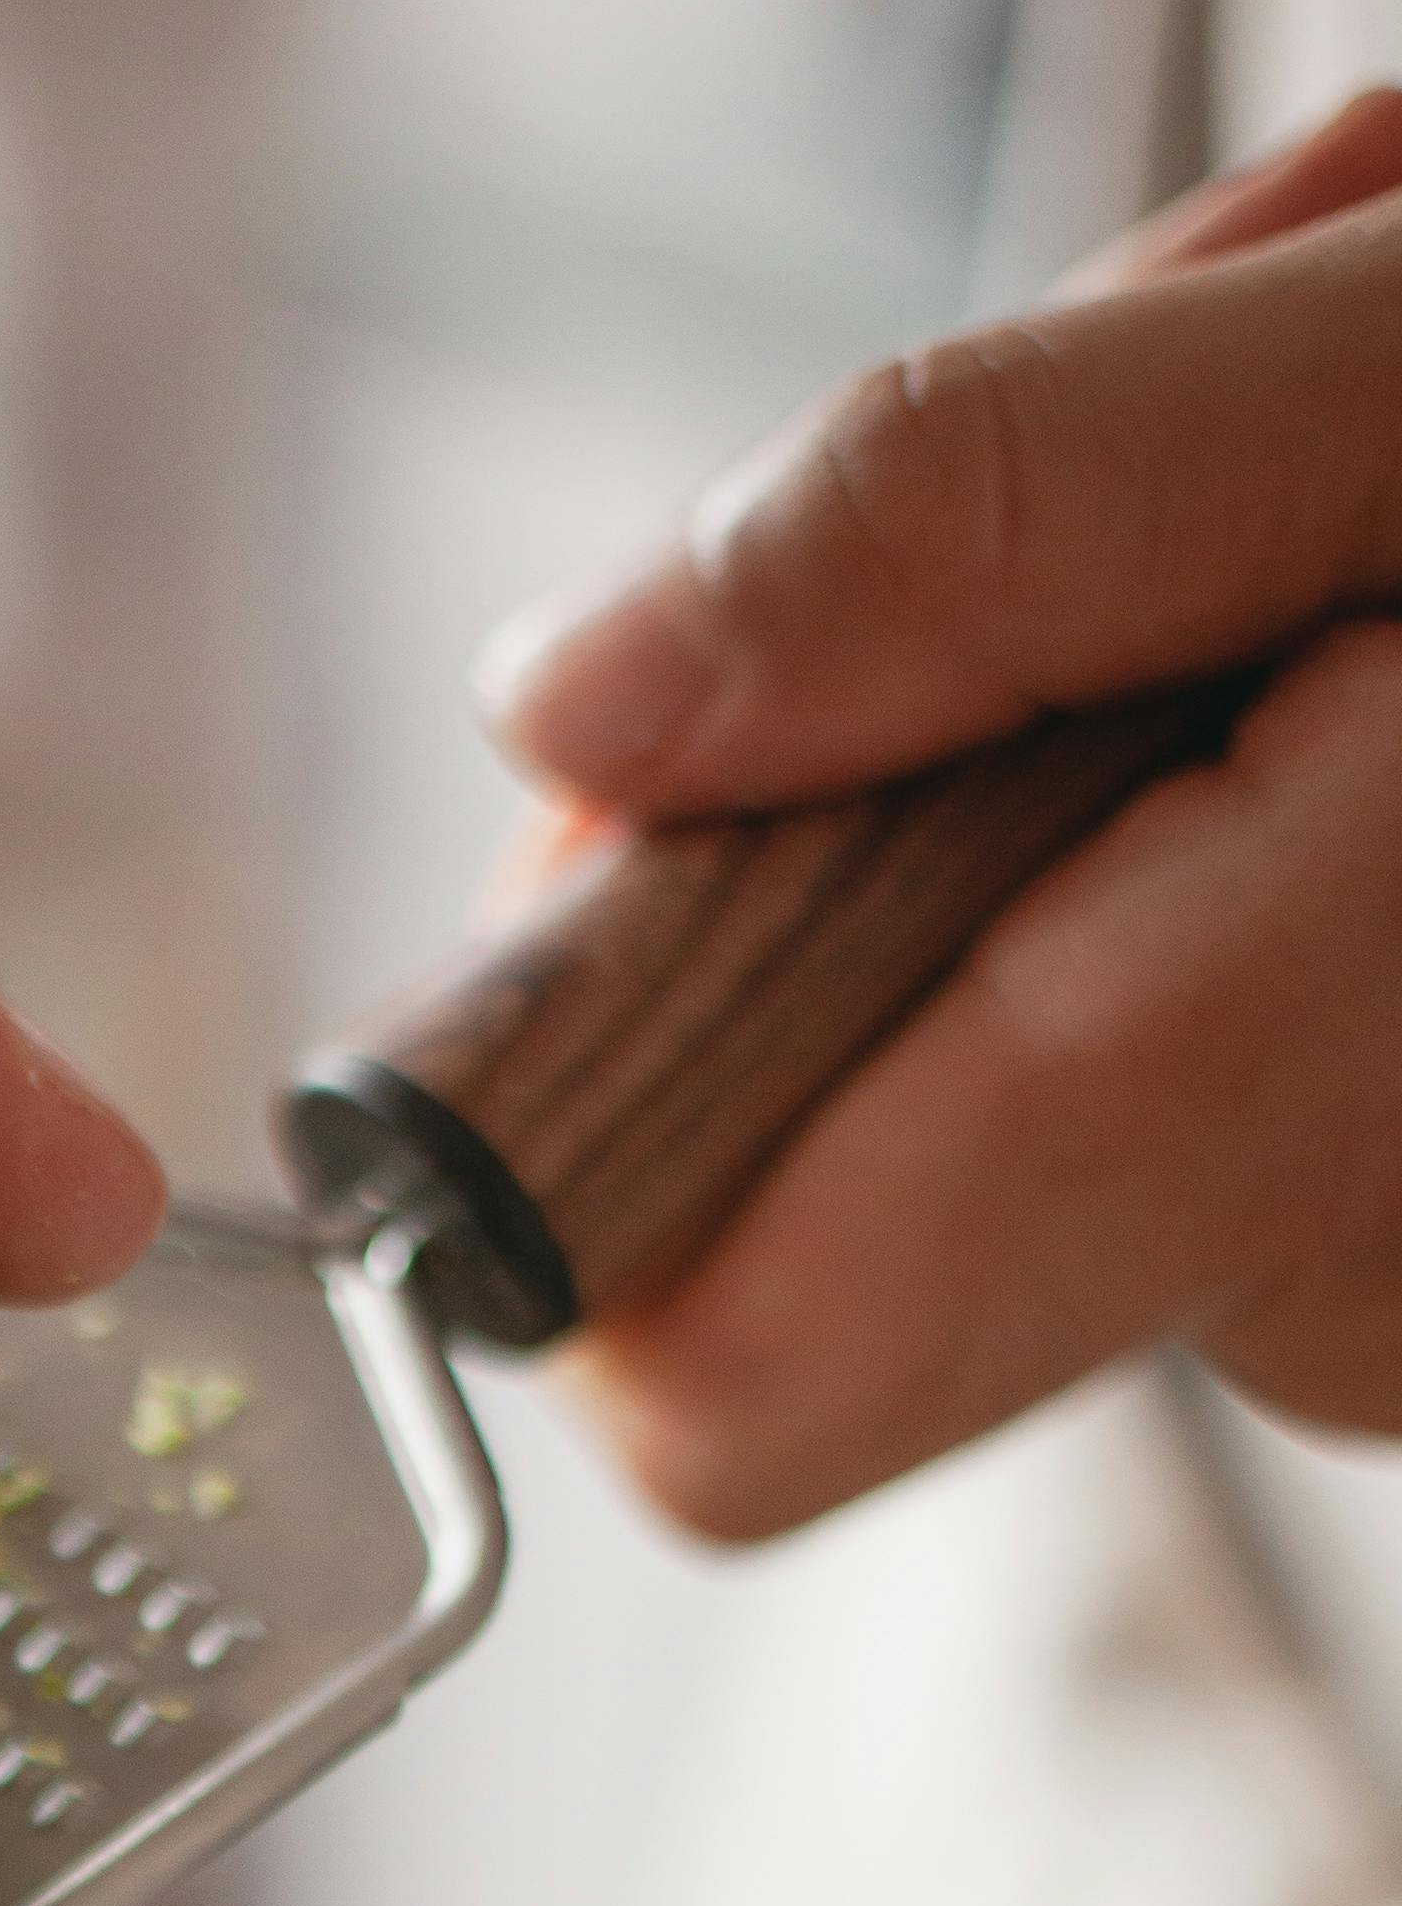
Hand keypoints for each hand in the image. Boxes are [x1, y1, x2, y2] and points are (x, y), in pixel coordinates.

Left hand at [477, 85, 1401, 1539]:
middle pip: (821, 1254)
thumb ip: (983, 523)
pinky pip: (1171, 1154)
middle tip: (1084, 609)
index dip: (598, 1135)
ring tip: (1314, 632)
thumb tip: (582, 714)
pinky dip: (1189, 923)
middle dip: (852, 909)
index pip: (729, 1382)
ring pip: (993, 1170)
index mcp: (1317, 1075)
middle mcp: (1359, 1300)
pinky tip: (1365, 748)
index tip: (667, 839)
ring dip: (1041, 874)